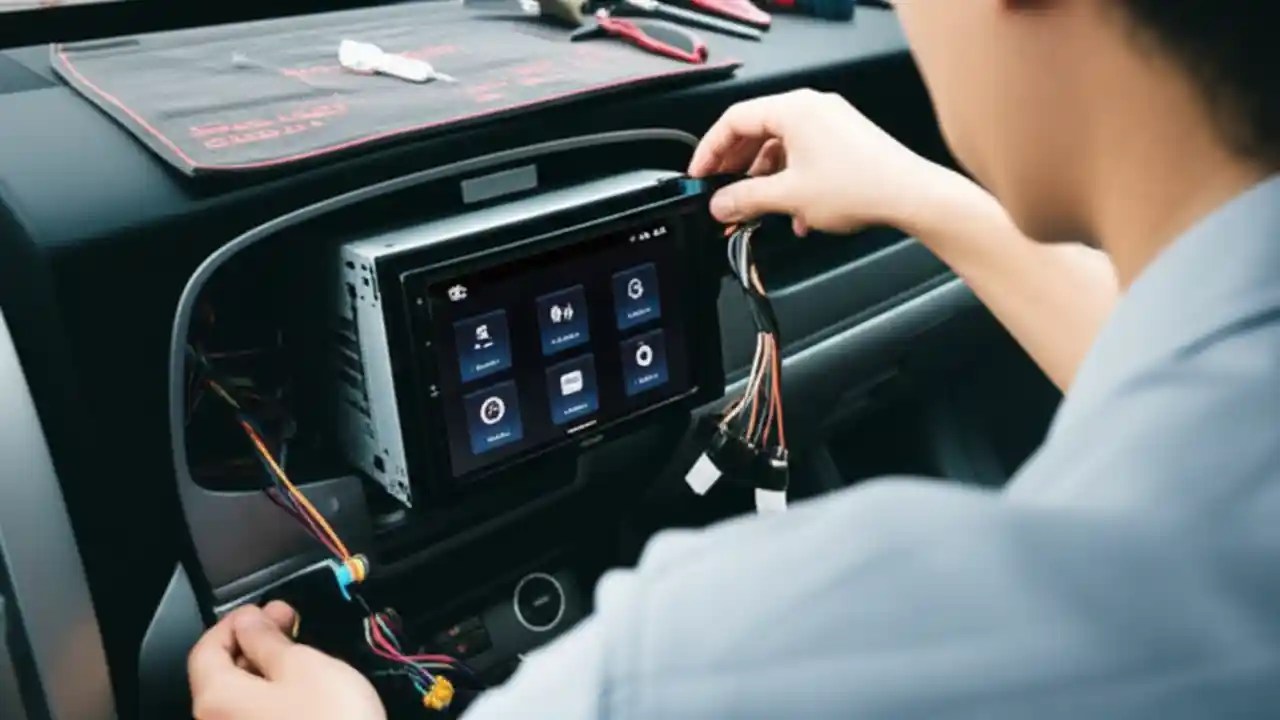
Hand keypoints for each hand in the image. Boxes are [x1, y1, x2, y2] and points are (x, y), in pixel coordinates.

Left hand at [189, 601, 385, 719]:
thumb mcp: (302, 665)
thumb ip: (268, 640)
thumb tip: (249, 622)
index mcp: (216, 698)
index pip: (205, 649)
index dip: (235, 621)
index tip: (267, 609)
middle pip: (221, 675)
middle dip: (253, 643)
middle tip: (289, 623)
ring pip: (241, 698)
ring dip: (266, 670)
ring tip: (302, 656)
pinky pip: (257, 718)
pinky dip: (273, 697)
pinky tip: (303, 690)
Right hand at [688, 89, 948, 235]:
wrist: (911, 195)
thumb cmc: (860, 186)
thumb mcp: (788, 196)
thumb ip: (745, 199)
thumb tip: (720, 204)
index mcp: (793, 109)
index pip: (734, 120)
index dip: (709, 149)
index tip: (700, 174)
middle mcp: (812, 108)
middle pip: (757, 131)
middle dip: (736, 166)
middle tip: (722, 192)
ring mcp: (831, 122)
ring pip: (781, 146)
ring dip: (764, 178)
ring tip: (756, 207)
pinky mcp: (846, 140)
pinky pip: (804, 154)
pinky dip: (790, 179)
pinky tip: (793, 211)